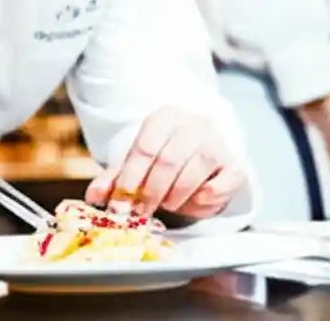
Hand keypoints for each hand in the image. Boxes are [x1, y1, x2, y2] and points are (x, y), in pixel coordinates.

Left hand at [85, 107, 246, 218]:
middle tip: (140, 213)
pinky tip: (191, 201)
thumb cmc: (167, 156)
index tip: (119, 206)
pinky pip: (217, 189)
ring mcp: (218, 143)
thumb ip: (116, 178)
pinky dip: (200, 202)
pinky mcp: (235, 166)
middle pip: (168, 160)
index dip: (130, 180)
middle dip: (150, 193)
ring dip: (174, 197)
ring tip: (166, 205)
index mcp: (166, 117)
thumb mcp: (138, 162)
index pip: (145, 148)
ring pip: (193, 173)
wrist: (206, 150)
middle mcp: (195, 124)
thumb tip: (94, 197)